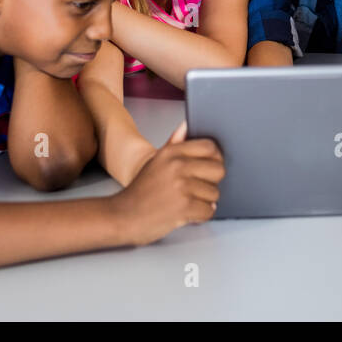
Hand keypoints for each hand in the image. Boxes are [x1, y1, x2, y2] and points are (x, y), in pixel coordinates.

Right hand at [109, 122, 224, 245]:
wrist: (122, 216)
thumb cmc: (141, 191)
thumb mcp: (155, 162)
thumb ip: (174, 144)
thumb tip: (186, 125)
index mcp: (171, 152)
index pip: (210, 147)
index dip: (215, 159)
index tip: (210, 168)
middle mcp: (177, 166)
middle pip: (219, 170)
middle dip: (212, 182)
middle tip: (199, 188)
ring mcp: (181, 186)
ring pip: (215, 193)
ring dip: (204, 202)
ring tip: (187, 202)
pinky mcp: (184, 207)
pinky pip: (208, 210)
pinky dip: (200, 216)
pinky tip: (188, 213)